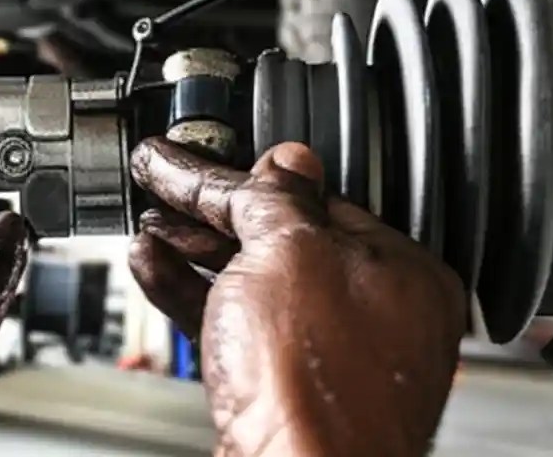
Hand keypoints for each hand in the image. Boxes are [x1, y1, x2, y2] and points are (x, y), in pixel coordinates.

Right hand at [128, 138, 464, 456]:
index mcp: (403, 272)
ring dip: (194, 251)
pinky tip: (156, 269)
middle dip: (210, 214)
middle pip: (281, 242)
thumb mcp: (288, 252)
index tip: (198, 158)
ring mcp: (332, 360)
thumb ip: (278, 199)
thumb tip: (283, 163)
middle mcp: (378, 317)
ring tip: (149, 229)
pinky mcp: (287, 394)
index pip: (315, 199)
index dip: (247, 177)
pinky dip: (196, 296)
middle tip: (163, 188)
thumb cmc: (313, 385)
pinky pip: (238, 327)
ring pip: (254, 286)